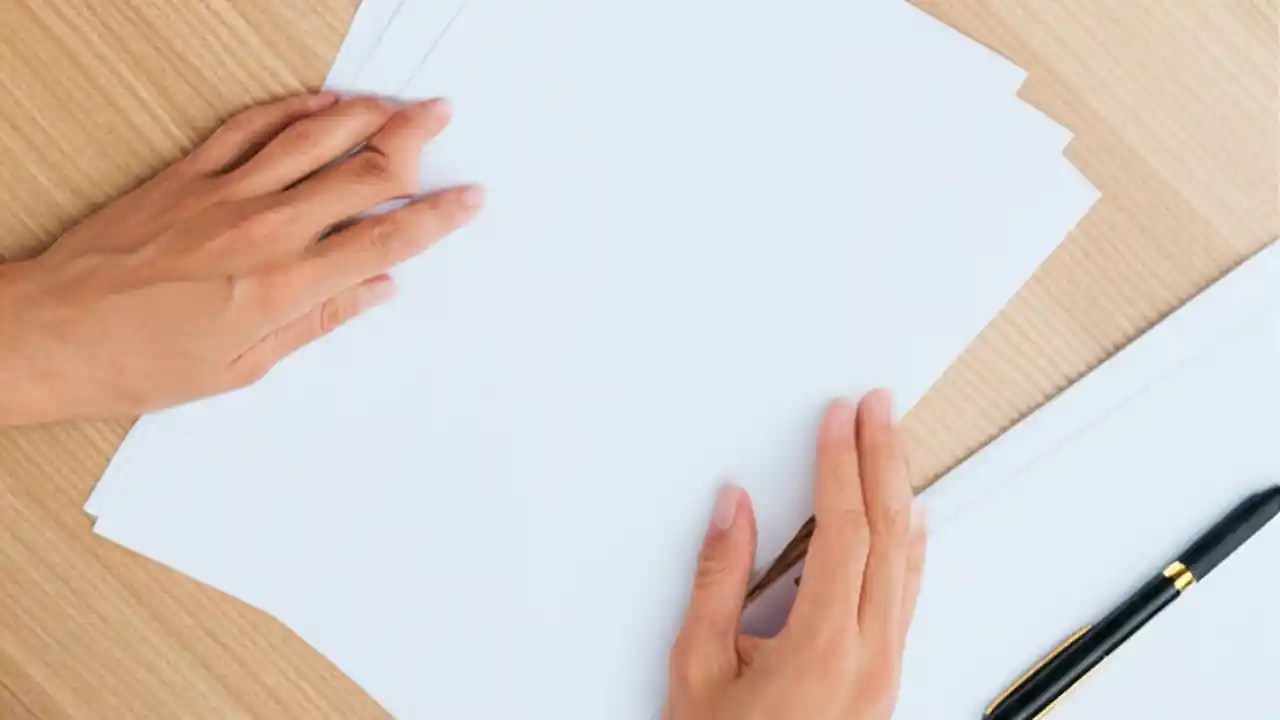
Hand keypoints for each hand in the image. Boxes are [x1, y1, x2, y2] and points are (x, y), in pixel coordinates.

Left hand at [0, 93, 480, 425]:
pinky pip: (251, 125)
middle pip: (361, 170)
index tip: (468, 199)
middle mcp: (263, 230)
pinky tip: (322, 102)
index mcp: (284, 286)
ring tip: (399, 103)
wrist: (48, 333)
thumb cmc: (138, 362)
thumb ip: (319, 319)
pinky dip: (293, 107)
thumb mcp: (244, 365)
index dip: (437, 216)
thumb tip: (376, 289)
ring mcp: (223, 194)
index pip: (385, 238)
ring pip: (314, 135)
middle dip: (414, 141)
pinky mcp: (187, 174)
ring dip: (366, 113)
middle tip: (442, 118)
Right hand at [665, 390, 926, 719]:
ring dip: (900, 496)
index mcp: (823, 649)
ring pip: (908, 563)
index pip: (845, 532)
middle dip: (883, 462)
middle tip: (877, 410)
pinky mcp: (884, 680)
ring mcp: (885, 672)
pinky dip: (907, 546)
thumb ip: (717, 580)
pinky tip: (906, 523)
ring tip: (891, 446)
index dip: (841, 466)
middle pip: (891, 536)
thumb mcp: (698, 668)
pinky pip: (907, 595)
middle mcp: (870, 657)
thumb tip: (734, 509)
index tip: (838, 421)